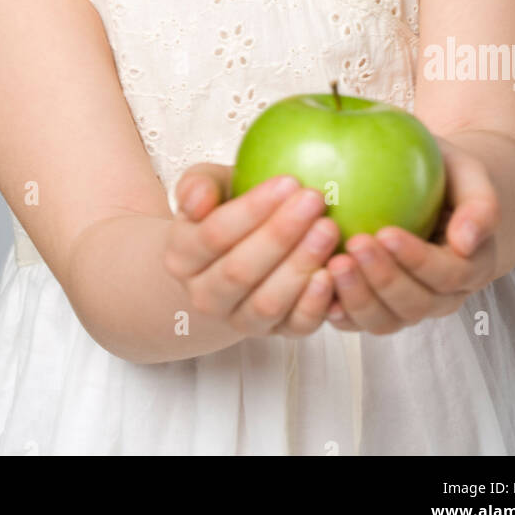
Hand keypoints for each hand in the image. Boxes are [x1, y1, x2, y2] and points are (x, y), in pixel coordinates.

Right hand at [164, 163, 342, 337]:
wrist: (233, 257)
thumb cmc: (224, 210)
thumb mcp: (206, 187)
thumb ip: (197, 186)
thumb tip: (199, 200)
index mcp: (181, 256)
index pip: (214, 234)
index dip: (252, 210)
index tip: (289, 181)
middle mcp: (204, 296)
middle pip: (240, 271)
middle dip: (280, 234)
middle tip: (315, 200)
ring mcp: (239, 320)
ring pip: (267, 303)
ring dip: (300, 266)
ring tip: (329, 228)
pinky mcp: (275, 334)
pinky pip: (294, 326)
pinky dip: (315, 304)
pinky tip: (332, 273)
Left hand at [322, 135, 500, 334]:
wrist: (430, 192)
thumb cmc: (447, 175)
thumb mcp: (470, 174)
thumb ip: (481, 203)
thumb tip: (466, 241)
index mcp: (469, 267)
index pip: (447, 274)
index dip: (416, 260)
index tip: (385, 233)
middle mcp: (440, 296)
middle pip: (415, 305)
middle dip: (383, 279)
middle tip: (353, 244)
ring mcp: (406, 307)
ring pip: (385, 321)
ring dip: (358, 298)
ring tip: (332, 265)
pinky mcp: (375, 308)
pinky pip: (356, 321)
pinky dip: (336, 310)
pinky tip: (315, 284)